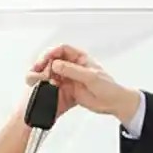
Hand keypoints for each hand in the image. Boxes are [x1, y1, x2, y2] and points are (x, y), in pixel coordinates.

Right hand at [26, 43, 140, 121]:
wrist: (112, 103)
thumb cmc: (108, 87)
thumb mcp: (90, 76)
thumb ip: (72, 70)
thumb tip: (56, 64)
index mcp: (81, 58)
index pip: (62, 49)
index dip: (52, 52)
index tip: (45, 59)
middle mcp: (74, 66)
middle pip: (54, 59)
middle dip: (45, 63)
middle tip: (39, 69)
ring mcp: (70, 77)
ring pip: (53, 71)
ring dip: (46, 74)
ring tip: (43, 79)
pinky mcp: (68, 88)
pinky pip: (55, 83)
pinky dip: (49, 84)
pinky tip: (48, 86)